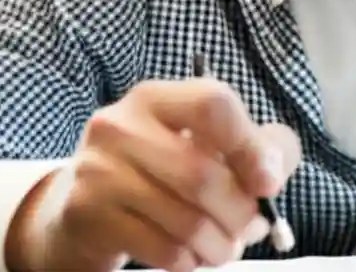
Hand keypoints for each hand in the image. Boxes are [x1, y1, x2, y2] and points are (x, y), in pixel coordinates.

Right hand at [5, 78, 301, 271]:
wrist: (82, 209)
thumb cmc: (157, 173)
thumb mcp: (200, 145)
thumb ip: (252, 146)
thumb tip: (272, 170)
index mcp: (155, 99)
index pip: (212, 105)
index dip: (250, 147)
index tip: (269, 183)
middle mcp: (119, 125)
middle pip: (202, 174)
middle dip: (240, 213)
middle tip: (251, 228)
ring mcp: (98, 170)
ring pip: (187, 221)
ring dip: (221, 246)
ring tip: (224, 247)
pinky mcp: (88, 215)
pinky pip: (165, 250)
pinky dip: (191, 261)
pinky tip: (191, 255)